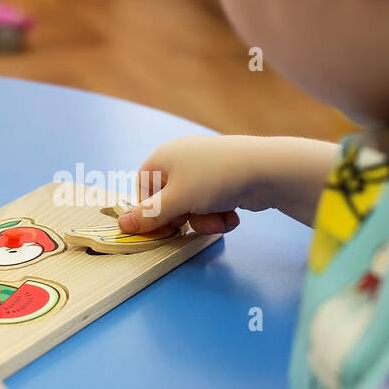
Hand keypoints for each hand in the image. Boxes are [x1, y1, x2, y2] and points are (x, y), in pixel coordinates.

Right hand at [118, 135, 279, 235]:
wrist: (266, 169)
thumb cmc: (214, 179)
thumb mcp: (177, 201)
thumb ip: (149, 216)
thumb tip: (122, 225)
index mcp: (163, 158)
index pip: (143, 191)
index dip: (151, 213)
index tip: (163, 230)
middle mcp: (181, 160)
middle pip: (169, 201)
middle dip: (184, 219)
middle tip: (195, 223)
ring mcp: (204, 169)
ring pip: (192, 206)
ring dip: (204, 220)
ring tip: (219, 219)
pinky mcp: (224, 179)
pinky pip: (211, 203)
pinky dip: (219, 213)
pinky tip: (232, 214)